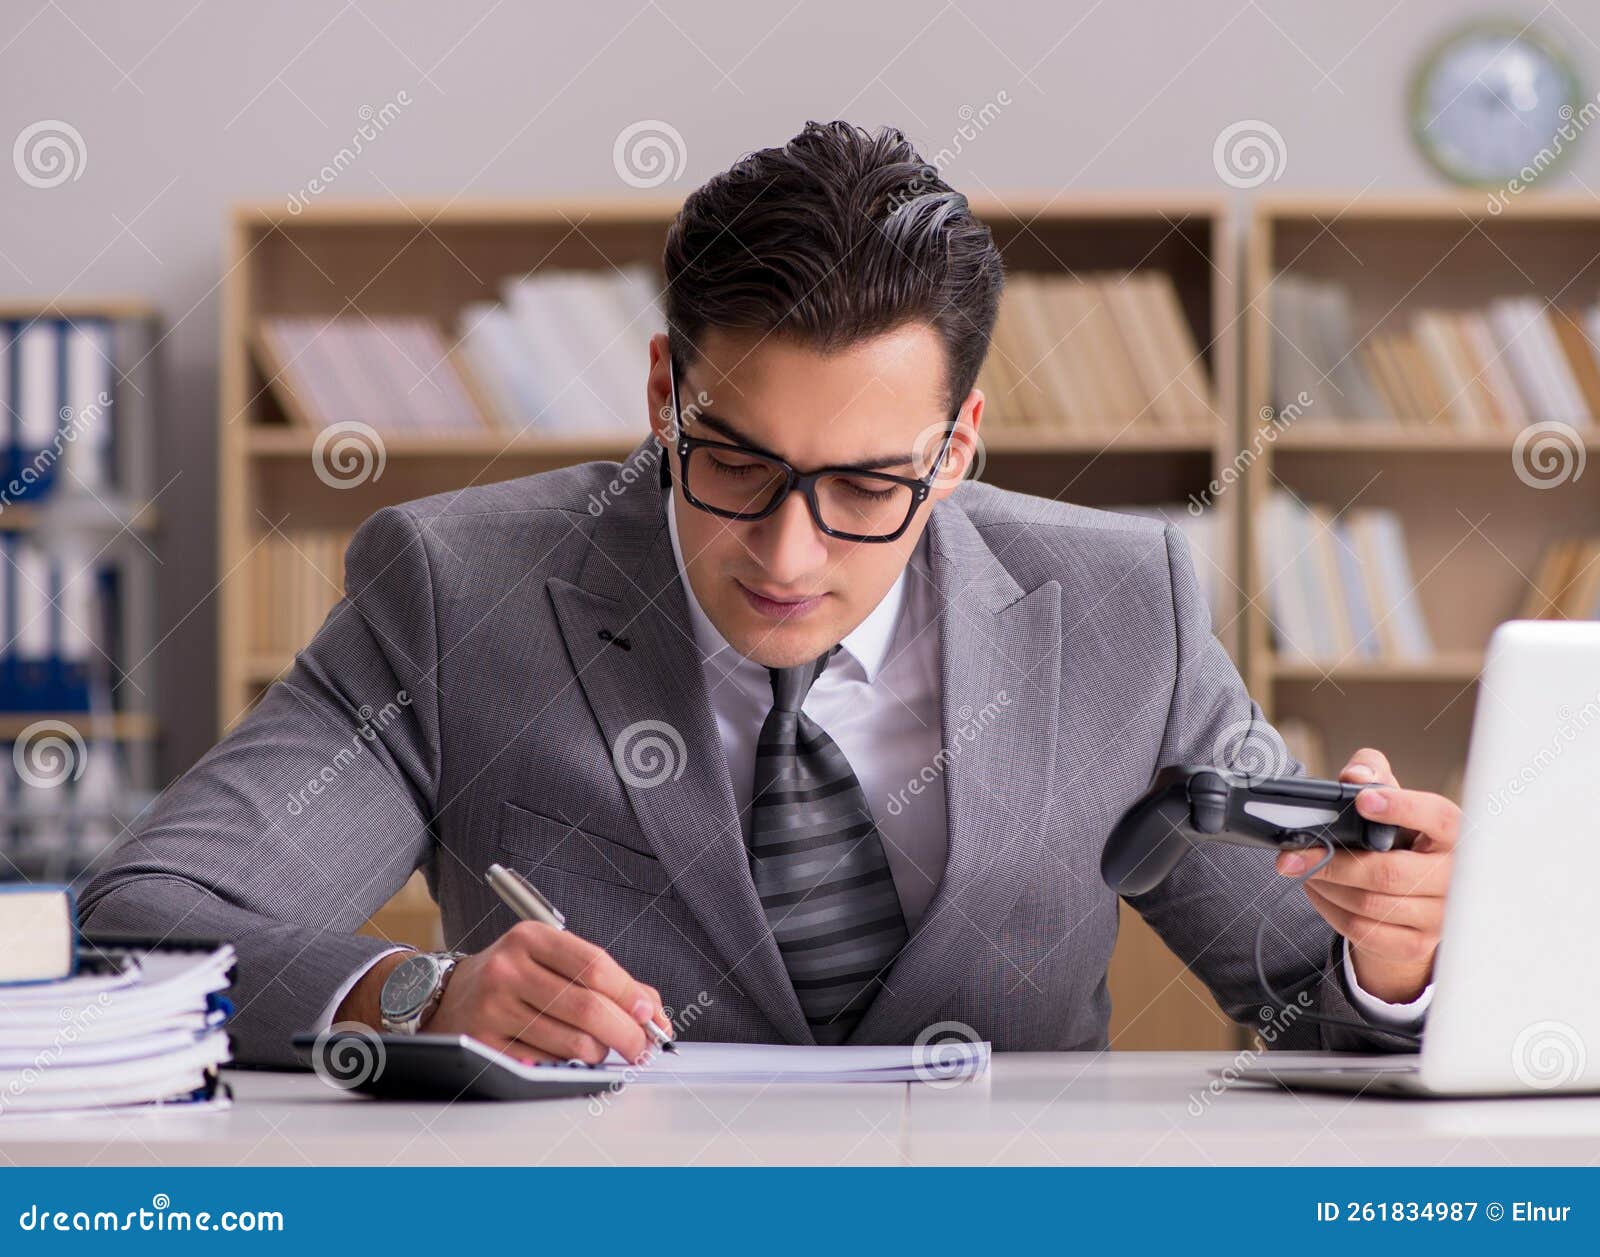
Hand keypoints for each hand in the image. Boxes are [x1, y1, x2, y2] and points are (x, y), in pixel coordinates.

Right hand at [422, 922, 670, 1065]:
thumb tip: (653, 1012)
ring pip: (572, 1043)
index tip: (649, 1014)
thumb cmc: (511, 978)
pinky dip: (570, 1068)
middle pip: (588, 1008)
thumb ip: (604, 978)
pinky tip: (570, 1059)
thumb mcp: (550, 958)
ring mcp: (494, 1010)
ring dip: (600, 1053)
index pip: (595, 965)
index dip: (630, 993)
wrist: (447, 997)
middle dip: (627, 1034)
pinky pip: (547, 1065)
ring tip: (601, 1049)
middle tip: (641, 1047)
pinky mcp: (486, 1047)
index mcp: (530, 939)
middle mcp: (508, 970)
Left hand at [1274, 747, 1458, 1003]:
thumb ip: (1370, 773)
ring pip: (1370, 904)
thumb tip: (1354, 776)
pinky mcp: (1417, 945)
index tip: (1363, 801)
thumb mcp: (1386, 797)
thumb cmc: (1395, 835)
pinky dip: (1329, 909)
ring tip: (1304, 869)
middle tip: (1293, 854)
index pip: (1438, 818)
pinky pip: (1363, 931)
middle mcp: (1455, 877)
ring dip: (1326, 886)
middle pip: (1389, 872)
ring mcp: (1440, 916)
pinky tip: (1319, 891)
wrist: (1408, 892)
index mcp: (1453, 833)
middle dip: (1332, 862)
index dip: (1402, 808)